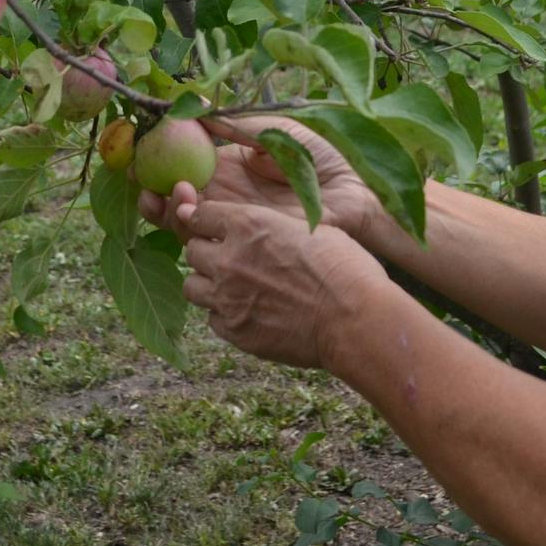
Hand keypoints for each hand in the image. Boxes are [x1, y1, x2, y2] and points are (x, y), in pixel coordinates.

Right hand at [136, 113, 385, 246]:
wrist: (359, 192)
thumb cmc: (326, 156)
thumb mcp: (275, 130)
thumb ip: (237, 125)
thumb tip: (195, 108)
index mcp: (232, 165)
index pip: (184, 163)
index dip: (159, 158)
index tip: (138, 150)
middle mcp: (227, 195)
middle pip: (175, 195)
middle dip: (150, 188)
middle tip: (138, 179)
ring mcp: (234, 220)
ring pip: (184, 219)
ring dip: (163, 207)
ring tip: (161, 194)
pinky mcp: (246, 241)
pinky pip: (208, 239)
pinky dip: (185, 227)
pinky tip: (179, 212)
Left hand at [161, 188, 388, 370]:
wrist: (354, 318)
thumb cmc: (343, 267)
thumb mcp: (307, 228)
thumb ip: (269, 226)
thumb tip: (256, 231)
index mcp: (247, 224)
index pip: (199, 215)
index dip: (203, 220)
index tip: (210, 226)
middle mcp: (228, 258)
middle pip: (192, 250)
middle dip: (207, 253)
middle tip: (230, 260)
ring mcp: (227, 297)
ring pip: (192, 286)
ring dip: (208, 284)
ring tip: (234, 288)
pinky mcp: (234, 330)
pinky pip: (212, 319)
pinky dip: (224, 315)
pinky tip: (249, 313)